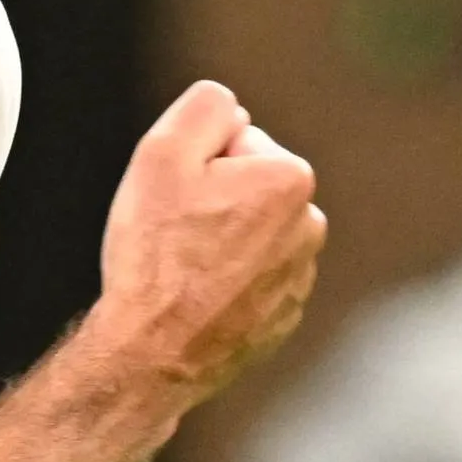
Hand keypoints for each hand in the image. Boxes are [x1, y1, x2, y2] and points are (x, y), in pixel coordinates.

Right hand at [91, 82, 324, 404]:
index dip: (197, 164)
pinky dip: (227, 282)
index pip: (237, 141)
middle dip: (215, 200)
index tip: (177, 199)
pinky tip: (195, 298)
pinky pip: (253, 279)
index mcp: (290, 179)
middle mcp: (309, 226)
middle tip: (174, 234)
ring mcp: (300, 277)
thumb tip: (234, 112)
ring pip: (250, 234)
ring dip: (221, 241)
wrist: (153, 354)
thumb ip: (204, 108)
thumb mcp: (161, 153)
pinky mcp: (285, 316)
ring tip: (183, 269)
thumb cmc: (155, 254)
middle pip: (249, 187)